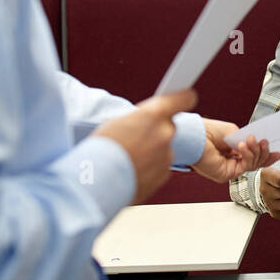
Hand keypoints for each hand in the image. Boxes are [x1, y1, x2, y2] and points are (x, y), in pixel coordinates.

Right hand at [93, 90, 196, 204]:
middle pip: (168, 126)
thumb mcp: (118, 122)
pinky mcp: (164, 174)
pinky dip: (148, 167)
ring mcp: (167, 155)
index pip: (183, 99)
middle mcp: (166, 133)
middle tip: (135, 137)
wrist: (96, 182)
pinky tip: (130, 169)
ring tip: (127, 157)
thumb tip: (147, 120)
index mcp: (155, 114)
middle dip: (156, 130)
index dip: (182, 98)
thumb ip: (141, 118)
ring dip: (150, 151)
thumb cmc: (102, 149)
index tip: (182, 98)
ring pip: (163, 148)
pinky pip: (159, 165)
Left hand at [191, 119, 279, 182]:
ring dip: (255, 152)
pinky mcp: (226, 174)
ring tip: (252, 140)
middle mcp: (231, 162)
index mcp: (232, 151)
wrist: (196, 136)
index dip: (265, 155)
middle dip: (263, 152)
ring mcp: (229, 169)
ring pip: (252, 165)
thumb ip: (246, 140)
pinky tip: (243, 146)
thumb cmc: (209, 131)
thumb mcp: (233, 133)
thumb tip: (256, 146)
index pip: (252, 157)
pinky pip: (244, 167)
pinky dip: (247, 155)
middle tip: (264, 142)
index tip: (277, 152)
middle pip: (256, 163)